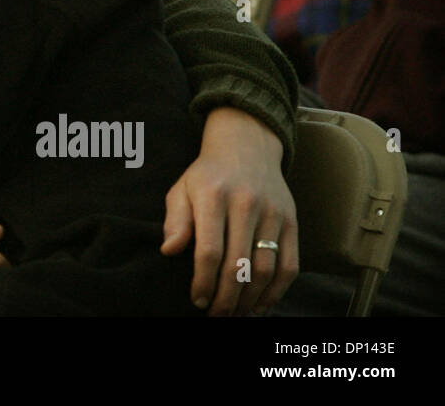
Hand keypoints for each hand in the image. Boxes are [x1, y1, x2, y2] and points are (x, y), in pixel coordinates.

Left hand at [161, 106, 298, 315]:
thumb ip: (175, 220)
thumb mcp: (182, 188)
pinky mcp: (292, 222)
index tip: (197, 299)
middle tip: (216, 314)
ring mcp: (273, 214)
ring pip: (265, 269)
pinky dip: (277, 290)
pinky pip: (289, 264)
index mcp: (213, 196)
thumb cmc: (208, 174)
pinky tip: (262, 304)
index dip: (203, 281)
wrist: (246, 147)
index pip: (209, 250)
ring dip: (251, 299)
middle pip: (239, 264)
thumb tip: (169, 250)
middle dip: (226, 297)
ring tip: (236, 313)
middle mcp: (246, 204)